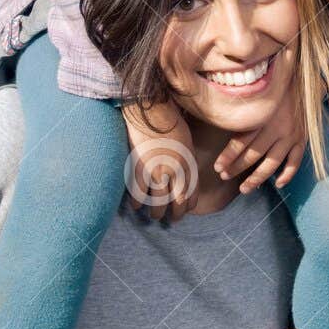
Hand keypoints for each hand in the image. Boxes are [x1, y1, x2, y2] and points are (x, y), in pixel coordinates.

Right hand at [123, 100, 195, 221]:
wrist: (151, 108)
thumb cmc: (170, 122)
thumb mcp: (187, 143)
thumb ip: (186, 162)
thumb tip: (182, 179)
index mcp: (187, 163)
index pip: (191, 193)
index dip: (188, 206)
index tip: (184, 210)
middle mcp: (174, 170)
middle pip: (176, 202)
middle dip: (174, 214)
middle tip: (170, 220)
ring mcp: (155, 170)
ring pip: (157, 202)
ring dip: (155, 212)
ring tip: (154, 216)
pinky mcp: (138, 167)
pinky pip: (137, 192)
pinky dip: (136, 202)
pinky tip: (136, 206)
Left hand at [216, 90, 305, 193]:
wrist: (306, 82)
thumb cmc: (275, 88)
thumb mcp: (258, 95)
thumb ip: (245, 111)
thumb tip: (222, 121)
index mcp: (263, 116)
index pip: (241, 141)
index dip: (228, 156)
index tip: (217, 167)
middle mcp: (277, 128)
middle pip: (254, 154)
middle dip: (237, 168)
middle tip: (224, 176)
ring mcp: (291, 135)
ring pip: (272, 163)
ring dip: (257, 178)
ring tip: (244, 189)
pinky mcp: (303, 140)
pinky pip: (295, 162)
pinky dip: (287, 174)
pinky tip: (278, 184)